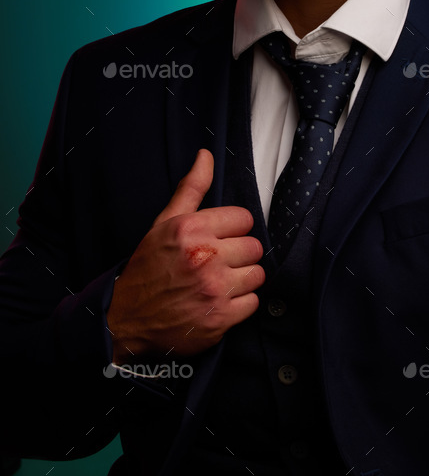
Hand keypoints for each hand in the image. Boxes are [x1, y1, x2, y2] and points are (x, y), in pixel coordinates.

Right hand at [107, 149, 264, 362]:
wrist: (124, 318)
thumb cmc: (148, 267)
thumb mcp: (165, 222)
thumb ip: (192, 188)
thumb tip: (206, 155)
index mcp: (192, 229)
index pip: (244, 218)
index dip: (232, 228)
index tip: (219, 238)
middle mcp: (205, 257)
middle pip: (254, 247)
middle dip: (239, 253)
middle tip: (218, 261)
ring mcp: (214, 290)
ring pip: (257, 275)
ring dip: (242, 278)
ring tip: (220, 280)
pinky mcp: (220, 319)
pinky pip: (253, 303)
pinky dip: (239, 304)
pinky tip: (219, 301)